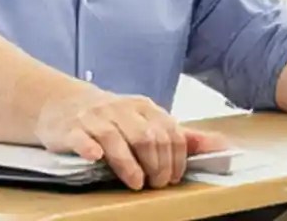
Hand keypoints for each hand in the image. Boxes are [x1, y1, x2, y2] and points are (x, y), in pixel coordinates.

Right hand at [34, 87, 228, 189]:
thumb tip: (221, 145)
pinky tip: (95, 158)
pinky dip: (89, 148)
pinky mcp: (72, 129)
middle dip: (155, 164)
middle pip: (145, 136)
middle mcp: (121, 109)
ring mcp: (95, 118)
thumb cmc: (114, 118)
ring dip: (128, 164)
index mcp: (144, 107)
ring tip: (136, 183)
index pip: (168, 131)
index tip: (173, 178)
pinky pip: (81, 137)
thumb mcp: (148, 121)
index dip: (175, 158)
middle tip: (156, 184)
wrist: (65, 103)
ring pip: (115, 138)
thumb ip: (182, 136)